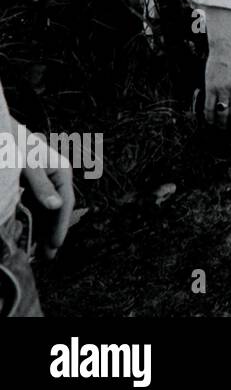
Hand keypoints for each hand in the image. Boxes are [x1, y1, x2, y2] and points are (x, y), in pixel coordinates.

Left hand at [19, 135, 75, 258]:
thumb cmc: (13, 144)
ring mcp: (45, 180)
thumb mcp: (26, 165)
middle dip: (52, 232)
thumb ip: (41, 185)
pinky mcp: (33, 184)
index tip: (54, 245)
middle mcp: (57, 176)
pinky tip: (30, 234)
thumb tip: (56, 206)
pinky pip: (37, 206)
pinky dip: (34, 221)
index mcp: (61, 170)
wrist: (1, 132)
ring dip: (43, 229)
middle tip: (48, 256)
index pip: (65, 202)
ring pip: (47, 210)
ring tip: (39, 251)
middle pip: (58, 209)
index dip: (60, 225)